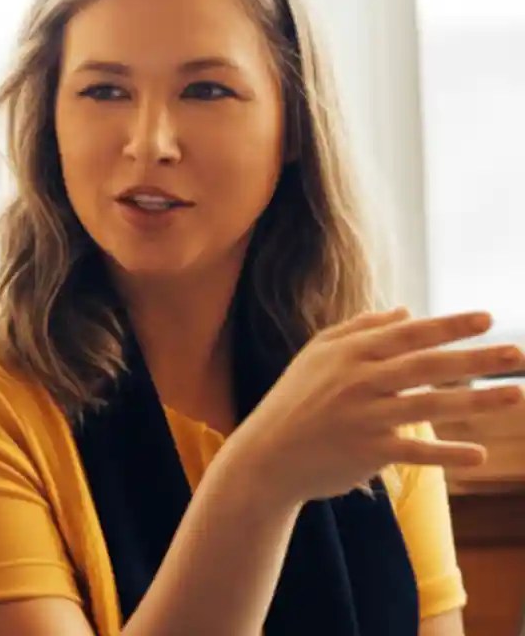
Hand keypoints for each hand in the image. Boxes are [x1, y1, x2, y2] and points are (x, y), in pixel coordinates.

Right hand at [221, 308, 524, 505]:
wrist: (267, 455)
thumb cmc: (294, 401)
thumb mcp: (316, 357)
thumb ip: (359, 329)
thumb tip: (406, 311)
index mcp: (349, 353)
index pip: (409, 334)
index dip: (449, 325)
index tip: (488, 318)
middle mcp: (359, 381)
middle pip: (427, 365)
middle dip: (475, 358)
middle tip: (517, 353)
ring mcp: (365, 417)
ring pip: (430, 405)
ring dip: (477, 400)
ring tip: (516, 395)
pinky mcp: (368, 452)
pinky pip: (416, 451)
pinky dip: (447, 454)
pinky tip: (478, 455)